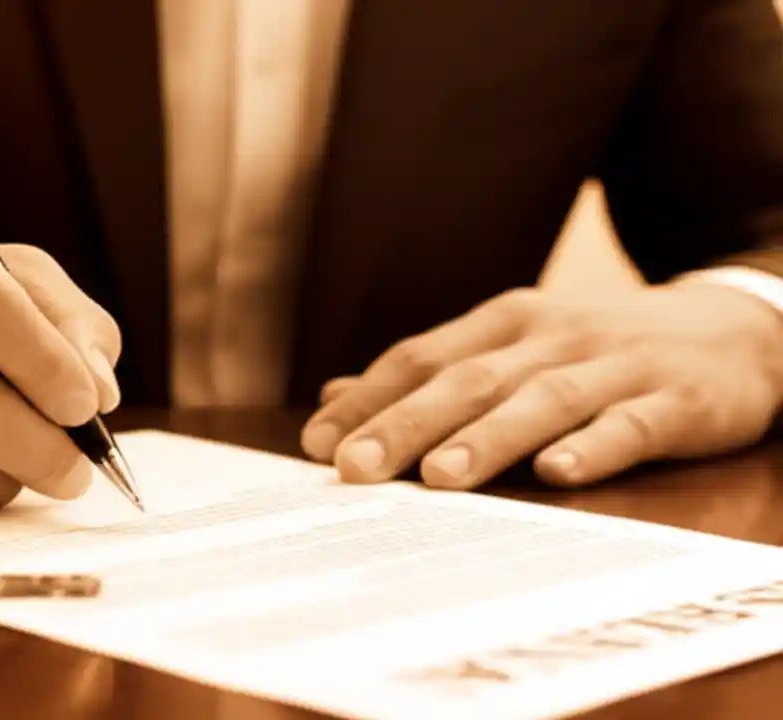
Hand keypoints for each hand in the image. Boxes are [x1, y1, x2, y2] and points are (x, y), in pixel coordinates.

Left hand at [301, 284, 782, 489]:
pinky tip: (558, 472)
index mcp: (505, 322)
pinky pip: (630, 426)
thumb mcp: (512, 347)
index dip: (369, 399)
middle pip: (469, 380)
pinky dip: (594, 447)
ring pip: (543, 401)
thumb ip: (431, 372)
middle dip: (406, 424)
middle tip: (354, 467)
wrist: (730, 328)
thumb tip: (335, 392)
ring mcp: (615, 366)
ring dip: (488, 437)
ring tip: (439, 476)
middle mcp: (551, 337)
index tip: (316, 442)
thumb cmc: (595, 350)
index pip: (421, 358)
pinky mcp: (675, 400)